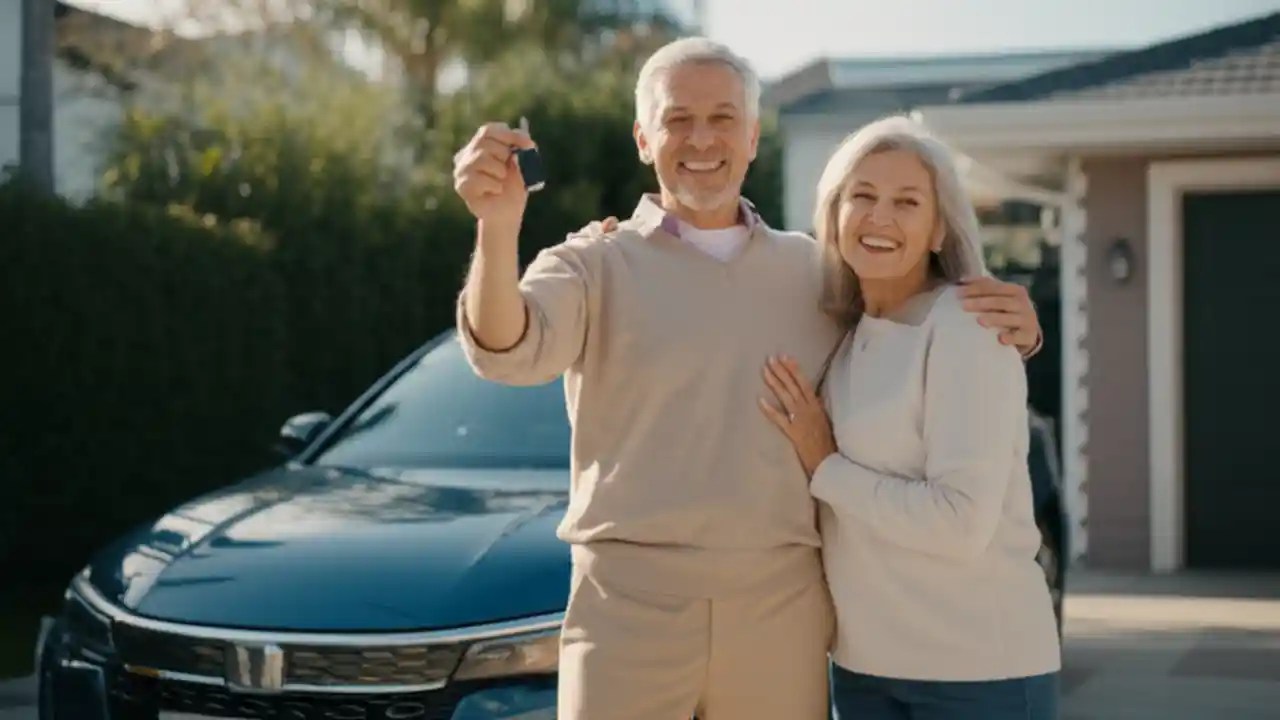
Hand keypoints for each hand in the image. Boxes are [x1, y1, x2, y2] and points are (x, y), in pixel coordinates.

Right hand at [453, 122, 535, 227]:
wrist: (507, 214)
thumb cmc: (513, 187)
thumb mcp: (523, 163)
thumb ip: (524, 146)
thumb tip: (525, 133)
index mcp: (479, 146)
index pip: (488, 130)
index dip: (509, 135)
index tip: (528, 145)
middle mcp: (466, 155)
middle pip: (484, 142)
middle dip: (504, 155)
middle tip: (507, 171)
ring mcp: (460, 170)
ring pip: (482, 158)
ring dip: (500, 172)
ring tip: (500, 182)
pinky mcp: (460, 185)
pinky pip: (479, 178)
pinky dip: (494, 186)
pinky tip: (495, 192)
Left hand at [758, 355, 837, 477]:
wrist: (829, 462)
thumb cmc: (828, 443)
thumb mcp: (825, 420)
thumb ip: (815, 408)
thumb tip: (807, 396)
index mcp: (817, 406)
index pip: (804, 383)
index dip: (794, 369)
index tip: (785, 356)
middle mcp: (808, 409)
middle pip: (793, 386)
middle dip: (781, 371)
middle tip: (770, 358)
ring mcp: (800, 420)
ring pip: (786, 397)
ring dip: (775, 383)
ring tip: (765, 371)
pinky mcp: (794, 432)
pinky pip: (780, 419)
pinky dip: (770, 410)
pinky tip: (759, 400)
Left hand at [958, 276, 1041, 355]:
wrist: (1029, 331)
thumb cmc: (1008, 312)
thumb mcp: (1000, 298)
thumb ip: (985, 288)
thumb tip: (962, 280)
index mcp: (1015, 290)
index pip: (994, 287)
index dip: (976, 288)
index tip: (958, 293)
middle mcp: (1023, 303)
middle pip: (1001, 301)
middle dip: (981, 303)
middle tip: (964, 306)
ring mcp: (1027, 320)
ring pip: (1010, 318)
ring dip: (994, 318)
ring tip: (979, 321)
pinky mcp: (1029, 336)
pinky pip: (1020, 336)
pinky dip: (1011, 337)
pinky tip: (1001, 339)